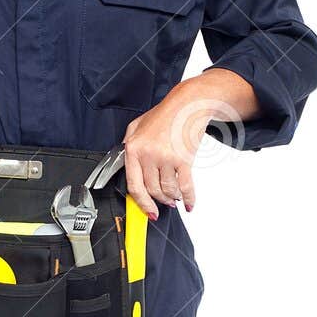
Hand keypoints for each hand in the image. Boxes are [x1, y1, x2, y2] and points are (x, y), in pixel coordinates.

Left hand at [123, 69, 258, 218]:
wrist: (188, 104)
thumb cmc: (164, 115)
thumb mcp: (137, 126)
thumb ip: (129, 145)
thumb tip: (127, 167)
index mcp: (133, 149)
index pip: (134, 185)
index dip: (141, 204)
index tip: (148, 212)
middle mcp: (148, 155)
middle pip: (152, 190)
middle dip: (159, 200)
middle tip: (165, 202)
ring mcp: (166, 158)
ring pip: (168, 190)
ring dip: (173, 198)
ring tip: (175, 197)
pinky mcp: (184, 159)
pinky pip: (185, 187)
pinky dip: (189, 198)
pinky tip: (189, 203)